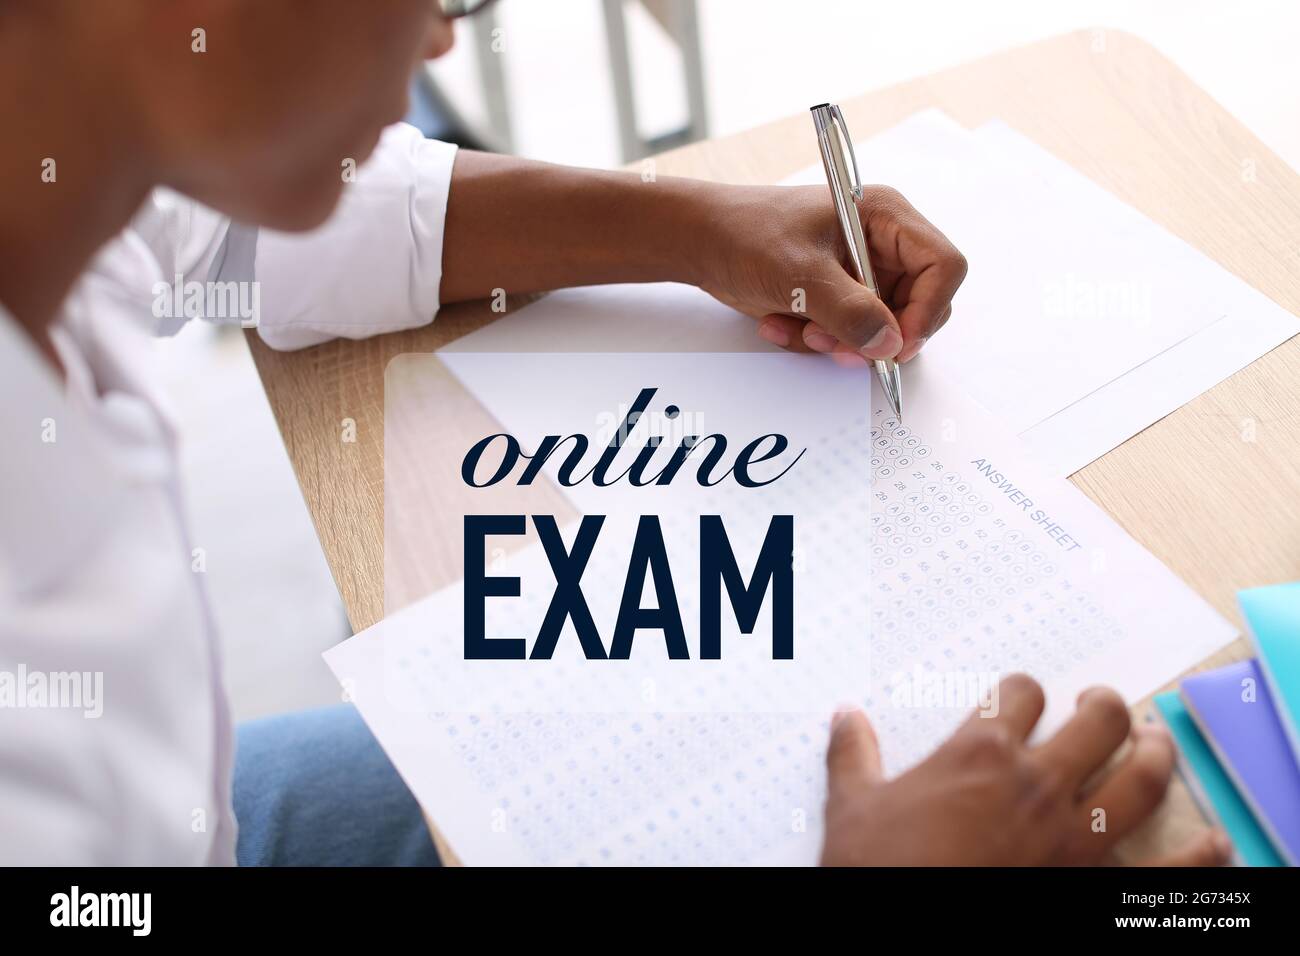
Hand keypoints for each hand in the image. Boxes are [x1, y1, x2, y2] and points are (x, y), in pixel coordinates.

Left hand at [691, 184, 966, 364]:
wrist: (702, 242)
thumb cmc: (747, 235)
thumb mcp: (799, 274)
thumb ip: (849, 311)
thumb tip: (891, 344)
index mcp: (886, 218)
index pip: (943, 266)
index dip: (929, 309)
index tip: (898, 344)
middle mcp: (883, 246)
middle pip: (919, 306)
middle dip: (874, 334)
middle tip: (831, 343)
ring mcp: (862, 274)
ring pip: (881, 331)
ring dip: (838, 342)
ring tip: (798, 328)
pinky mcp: (839, 298)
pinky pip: (848, 337)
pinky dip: (816, 340)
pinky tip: (780, 323)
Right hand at [820, 674, 1231, 865]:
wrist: (904, 934)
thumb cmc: (878, 871)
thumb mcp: (852, 808)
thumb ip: (852, 756)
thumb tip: (845, 718)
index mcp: (979, 755)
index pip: (1018, 694)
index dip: (1023, 689)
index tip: (1020, 697)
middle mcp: (1037, 784)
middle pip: (1096, 720)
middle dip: (1104, 705)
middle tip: (1101, 704)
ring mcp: (1075, 838)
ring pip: (1141, 777)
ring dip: (1155, 752)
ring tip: (1154, 741)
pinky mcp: (1094, 888)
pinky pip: (1166, 871)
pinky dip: (1198, 855)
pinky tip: (1214, 841)